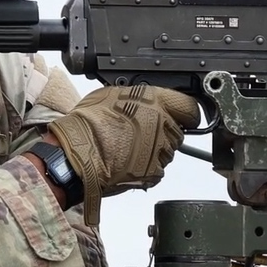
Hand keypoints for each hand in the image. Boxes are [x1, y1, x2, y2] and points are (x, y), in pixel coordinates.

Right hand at [46, 84, 199, 223]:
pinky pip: (158, 169)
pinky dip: (147, 168)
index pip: (190, 108)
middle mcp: (162, 124)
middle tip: (142, 133)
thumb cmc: (87, 124)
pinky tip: (129, 161)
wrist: (76, 155)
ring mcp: (160, 150)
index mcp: (155, 101)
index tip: (183, 117)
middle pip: (179, 131)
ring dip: (155, 150)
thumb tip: (147, 100)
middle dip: (165, 132)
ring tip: (130, 148)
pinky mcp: (154, 172)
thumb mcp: (112, 94)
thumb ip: (139, 97)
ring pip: (168, 151)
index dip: (186, 113)